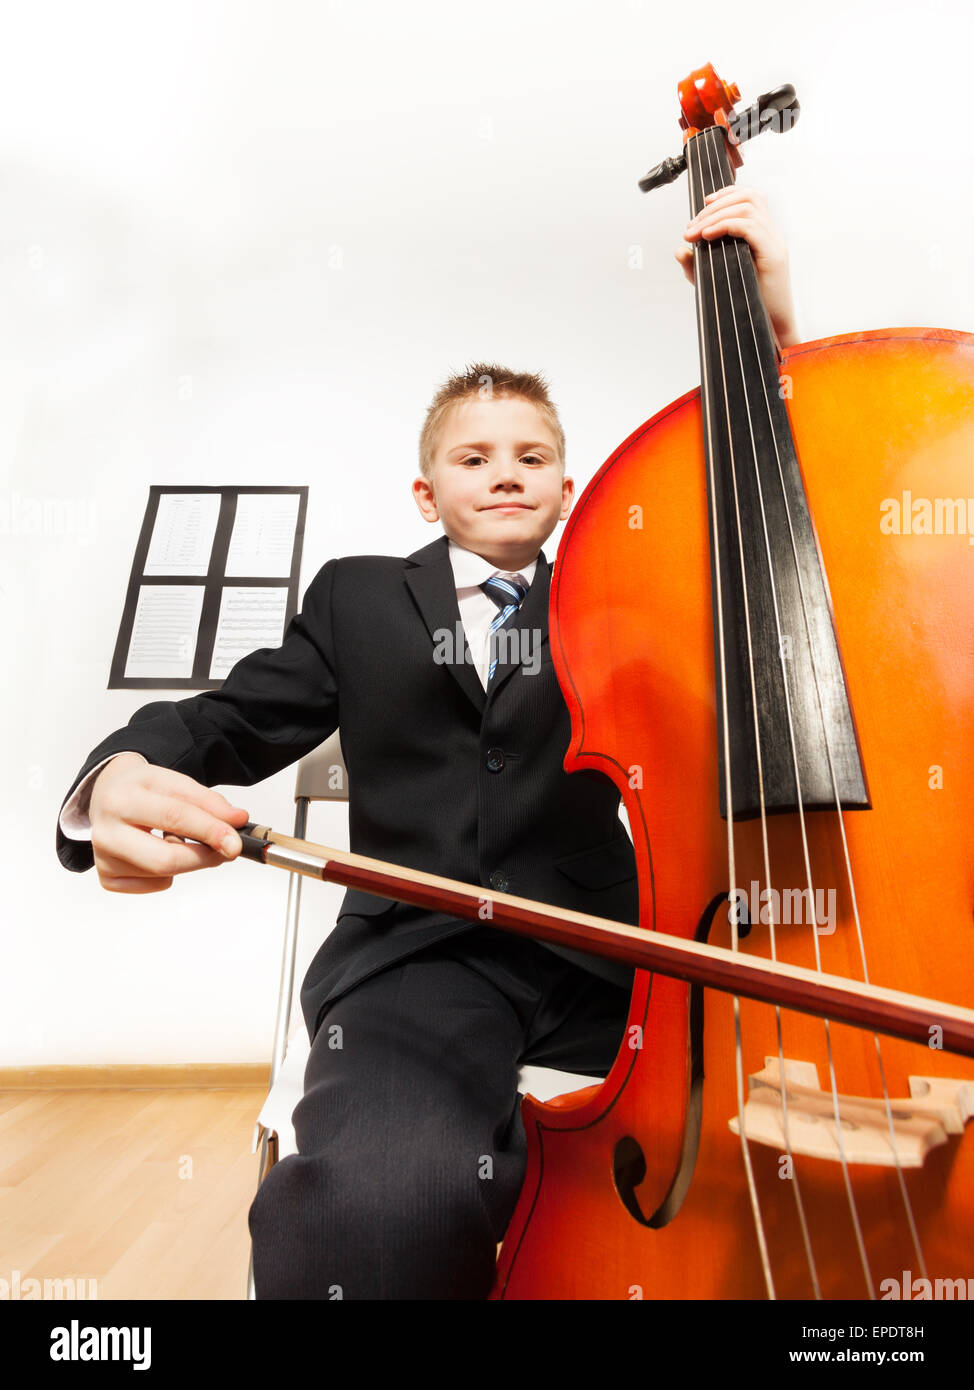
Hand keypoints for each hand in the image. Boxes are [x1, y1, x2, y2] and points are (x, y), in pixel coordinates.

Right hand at [88, 752, 250, 893]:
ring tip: (179, 839)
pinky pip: (154, 885)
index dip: (210, 831)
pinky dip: (168, 873)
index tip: (236, 842)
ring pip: (162, 874)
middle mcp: (105, 831)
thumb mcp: (174, 783)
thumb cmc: (144, 789)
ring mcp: (102, 858)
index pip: (174, 817)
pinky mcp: (106, 877)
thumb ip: (208, 801)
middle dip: (204, 858)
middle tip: (226, 850)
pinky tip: (159, 851)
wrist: (108, 793)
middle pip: (166, 859)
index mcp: (122, 798)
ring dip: (187, 861)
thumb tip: (237, 820)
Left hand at [675, 185, 799, 348]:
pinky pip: (750, 227)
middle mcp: (771, 234)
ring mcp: (774, 243)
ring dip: (716, 215)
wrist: (766, 329)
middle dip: (714, 207)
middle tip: (691, 226)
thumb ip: (697, 265)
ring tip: (696, 231)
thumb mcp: (714, 280)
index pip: (750, 197)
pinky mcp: (773, 256)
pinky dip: (726, 226)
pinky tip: (707, 236)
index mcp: (762, 234)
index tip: (702, 206)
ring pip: (748, 207)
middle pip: (748, 197)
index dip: (726, 194)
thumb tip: (679, 251)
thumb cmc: (744, 305)